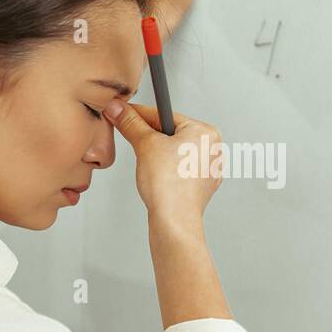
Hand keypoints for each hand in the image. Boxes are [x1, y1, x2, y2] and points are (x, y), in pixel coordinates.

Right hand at [104, 100, 222, 221]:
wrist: (174, 221)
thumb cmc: (170, 187)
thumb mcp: (145, 145)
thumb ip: (131, 124)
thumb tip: (119, 110)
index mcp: (206, 133)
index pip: (167, 115)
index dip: (141, 114)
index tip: (124, 112)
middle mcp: (212, 149)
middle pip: (171, 133)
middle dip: (150, 136)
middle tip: (134, 140)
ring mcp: (208, 169)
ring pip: (174, 152)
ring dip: (156, 154)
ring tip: (148, 165)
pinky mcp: (200, 186)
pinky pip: (178, 170)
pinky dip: (165, 170)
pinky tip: (157, 178)